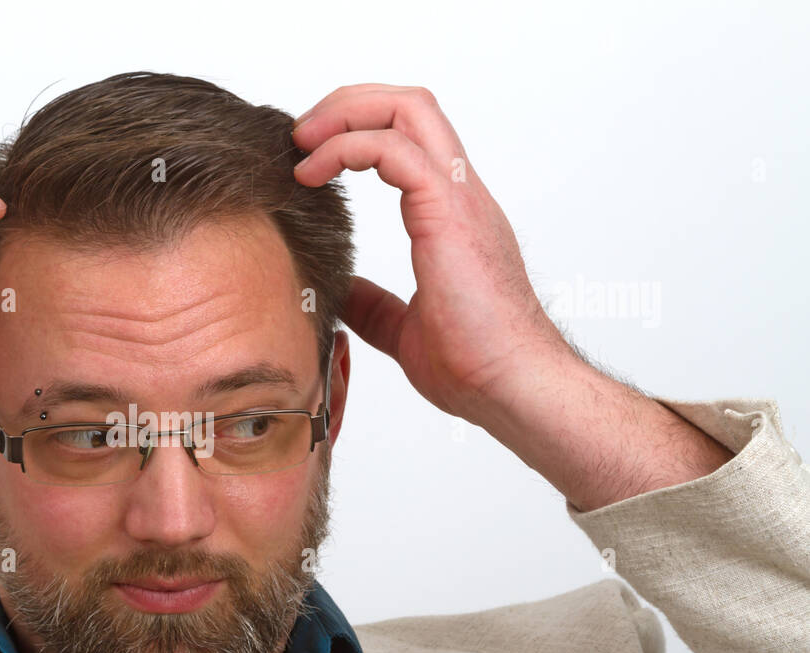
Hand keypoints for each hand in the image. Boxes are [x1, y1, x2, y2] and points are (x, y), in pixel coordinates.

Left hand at [292, 84, 577, 423]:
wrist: (511, 386)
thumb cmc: (475, 364)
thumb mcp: (402, 328)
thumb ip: (373, 304)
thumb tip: (338, 292)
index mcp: (451, 215)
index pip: (410, 138)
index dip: (356, 131)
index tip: (310, 160)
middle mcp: (459, 194)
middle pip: (408, 105)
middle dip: (346, 105)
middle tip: (300, 136)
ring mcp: (458, 198)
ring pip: (405, 109)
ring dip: (343, 115)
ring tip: (302, 145)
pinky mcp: (448, 211)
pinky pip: (393, 149)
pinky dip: (345, 148)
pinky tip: (313, 175)